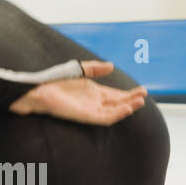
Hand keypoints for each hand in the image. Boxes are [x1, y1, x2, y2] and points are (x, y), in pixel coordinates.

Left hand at [9, 60, 146, 125]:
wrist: (41, 90)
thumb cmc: (56, 81)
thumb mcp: (79, 69)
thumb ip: (95, 68)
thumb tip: (111, 66)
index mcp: (94, 92)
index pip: (115, 94)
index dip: (129, 93)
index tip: (142, 90)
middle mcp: (94, 102)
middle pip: (118, 103)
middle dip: (131, 99)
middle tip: (144, 95)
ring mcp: (91, 110)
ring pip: (114, 112)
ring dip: (128, 107)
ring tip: (140, 102)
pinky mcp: (86, 116)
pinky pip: (105, 118)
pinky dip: (117, 114)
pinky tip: (127, 108)